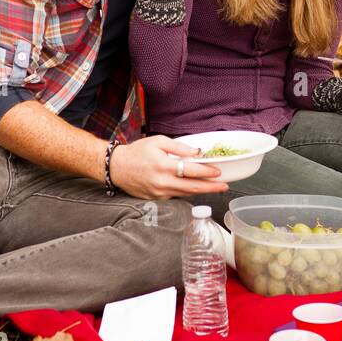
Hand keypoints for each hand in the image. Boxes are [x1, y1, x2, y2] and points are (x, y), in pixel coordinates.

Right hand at [109, 136, 227, 199]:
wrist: (116, 168)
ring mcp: (159, 193)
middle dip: (211, 187)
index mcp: (164, 166)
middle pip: (192, 188)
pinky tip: (194, 188)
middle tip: (224, 186)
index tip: (219, 172)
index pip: (191, 171)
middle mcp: (162, 182)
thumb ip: (179, 147)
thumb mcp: (158, 142)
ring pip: (185, 194)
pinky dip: (186, 192)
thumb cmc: (137, 152)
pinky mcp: (156, 199)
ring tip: (214, 187)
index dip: (207, 172)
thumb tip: (197, 153)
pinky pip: (175, 196)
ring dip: (201, 191)